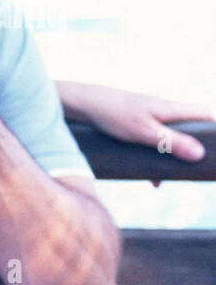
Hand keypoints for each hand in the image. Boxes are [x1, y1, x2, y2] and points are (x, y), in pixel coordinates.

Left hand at [58, 81, 210, 186]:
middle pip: (191, 130)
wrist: (81, 105)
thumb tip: (200, 154)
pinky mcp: (137, 126)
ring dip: (174, 158)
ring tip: (175, 178)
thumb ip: (171, 142)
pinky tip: (153, 179)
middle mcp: (165, 112)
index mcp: (172, 109)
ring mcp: (151, 118)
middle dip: (197, 149)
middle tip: (200, 169)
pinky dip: (156, 160)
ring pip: (172, 140)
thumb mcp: (143, 132)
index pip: (207, 114)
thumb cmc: (112, 114)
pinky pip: (154, 144)